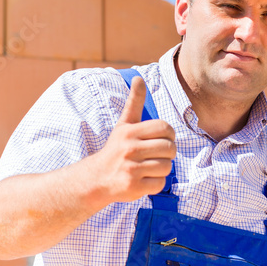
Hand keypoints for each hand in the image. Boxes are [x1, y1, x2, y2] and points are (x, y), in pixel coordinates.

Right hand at [94, 76, 176, 203]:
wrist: (96, 178)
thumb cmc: (116, 149)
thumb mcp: (124, 124)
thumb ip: (134, 102)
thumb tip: (138, 78)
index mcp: (130, 132)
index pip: (165, 128)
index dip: (169, 135)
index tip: (161, 140)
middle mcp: (129, 149)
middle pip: (170, 148)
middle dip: (168, 153)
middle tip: (156, 155)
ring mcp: (131, 169)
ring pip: (166, 167)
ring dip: (162, 168)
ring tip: (148, 167)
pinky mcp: (133, 187)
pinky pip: (160, 183)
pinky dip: (156, 183)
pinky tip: (144, 179)